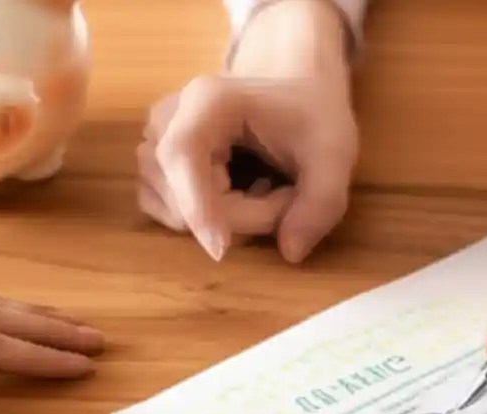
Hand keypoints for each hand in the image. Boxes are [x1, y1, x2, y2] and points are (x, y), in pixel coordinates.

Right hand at [138, 0, 357, 262]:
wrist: (292, 87)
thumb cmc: (312, 115)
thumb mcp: (334, 155)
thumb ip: (321, 203)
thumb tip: (290, 252)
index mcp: (207, 101)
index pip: (182, 157)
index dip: (198, 207)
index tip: (220, 250)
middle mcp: (167, 118)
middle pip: (184, 199)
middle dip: (242, 214)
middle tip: (288, 195)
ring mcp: (153, 142)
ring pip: (176, 212)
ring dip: (228, 219)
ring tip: (265, 188)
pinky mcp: (152, 165)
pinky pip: (169, 212)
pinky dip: (206, 218)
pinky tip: (236, 194)